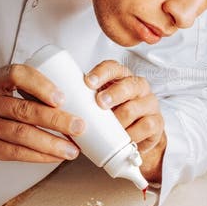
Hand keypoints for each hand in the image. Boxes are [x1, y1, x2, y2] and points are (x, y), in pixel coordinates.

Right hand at [0, 65, 83, 179]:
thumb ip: (20, 93)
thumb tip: (71, 100)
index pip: (16, 74)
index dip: (41, 84)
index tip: (63, 97)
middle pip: (25, 108)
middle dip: (58, 119)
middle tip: (80, 126)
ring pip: (23, 134)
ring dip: (53, 143)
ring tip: (73, 149)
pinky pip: (16, 152)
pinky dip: (39, 155)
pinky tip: (55, 157)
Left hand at [86, 60, 166, 181]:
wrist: (133, 137)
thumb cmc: (111, 117)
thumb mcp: (96, 106)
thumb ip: (81, 102)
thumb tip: (50, 107)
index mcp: (120, 78)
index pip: (113, 68)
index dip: (101, 73)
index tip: (87, 82)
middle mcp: (137, 87)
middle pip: (129, 84)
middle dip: (114, 93)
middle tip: (100, 103)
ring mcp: (149, 104)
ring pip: (137, 106)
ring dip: (122, 117)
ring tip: (111, 126)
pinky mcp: (156, 123)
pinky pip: (147, 126)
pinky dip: (134, 133)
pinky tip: (125, 137)